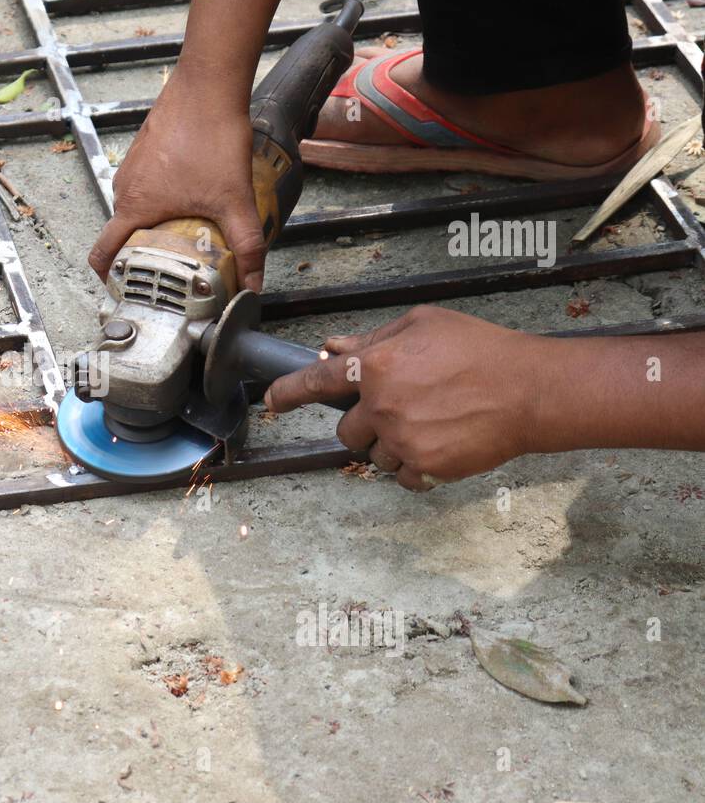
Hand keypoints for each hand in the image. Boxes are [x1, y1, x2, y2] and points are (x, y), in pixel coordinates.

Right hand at [88, 67, 268, 292]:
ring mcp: (133, 167)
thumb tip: (253, 282)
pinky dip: (163, 198)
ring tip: (188, 230)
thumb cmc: (210, 135)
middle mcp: (125, 188)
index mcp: (134, 207)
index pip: (103, 254)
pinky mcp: (146, 150)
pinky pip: (147, 185)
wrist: (209, 84)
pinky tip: (194, 194)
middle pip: (125, 234)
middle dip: (146, 253)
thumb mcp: (233, 200)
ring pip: (138, 208)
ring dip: (156, 224)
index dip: (110, 278)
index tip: (126, 289)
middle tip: (174, 264)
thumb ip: (246, 245)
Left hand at [266, 306, 547, 490]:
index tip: (272, 401)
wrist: (531, 391)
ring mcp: (403, 440)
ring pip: (374, 456)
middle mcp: (383, 406)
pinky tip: (441, 442)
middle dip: (365, 423)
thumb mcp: (424, 325)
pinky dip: (416, 466)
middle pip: (347, 431)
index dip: (288, 393)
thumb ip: (372, 339)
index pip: (316, 383)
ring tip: (432, 422)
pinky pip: (402, 477)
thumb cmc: (481, 350)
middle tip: (400, 408)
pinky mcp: (426, 468)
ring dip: (391, 445)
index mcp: (377, 366)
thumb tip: (331, 349)